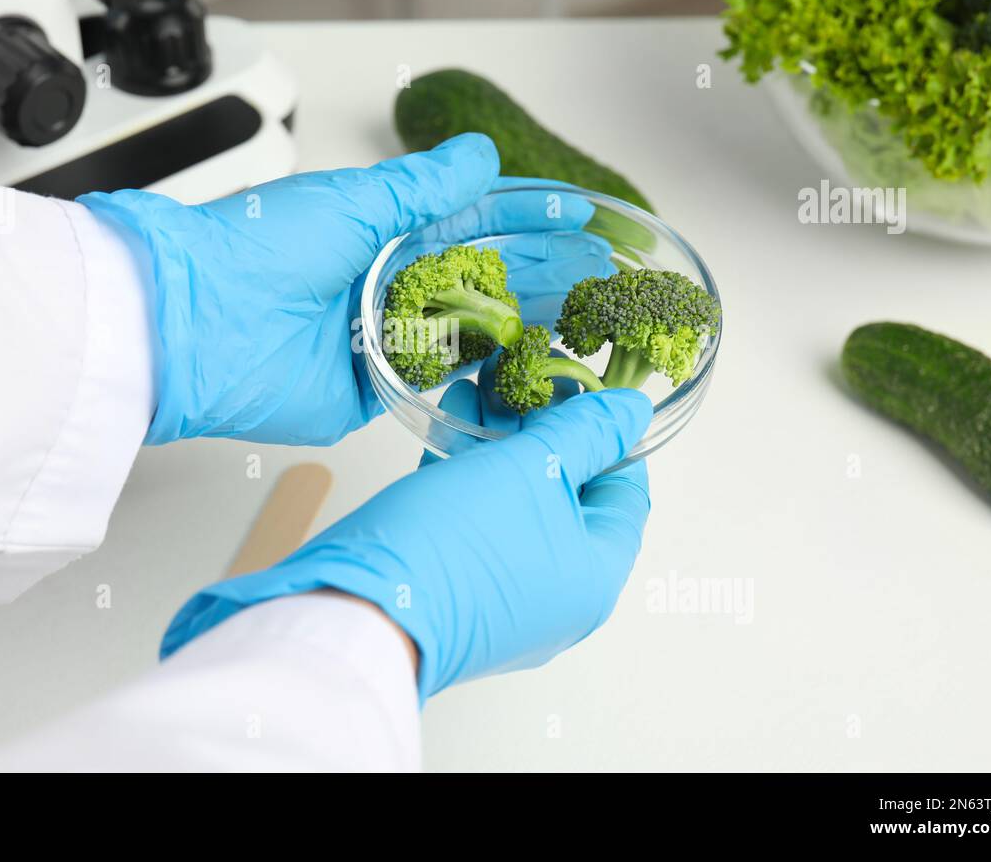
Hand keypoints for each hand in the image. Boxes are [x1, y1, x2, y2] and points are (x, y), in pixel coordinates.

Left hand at [77, 134, 611, 444]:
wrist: (201, 324)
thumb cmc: (262, 248)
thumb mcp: (355, 201)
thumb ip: (424, 187)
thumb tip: (481, 155)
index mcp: (377, 230)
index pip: (469, 220)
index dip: (524, 218)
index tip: (575, 218)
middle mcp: (382, 283)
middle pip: (477, 278)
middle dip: (537, 273)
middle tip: (597, 274)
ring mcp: (380, 338)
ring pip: (466, 332)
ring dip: (519, 324)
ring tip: (580, 319)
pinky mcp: (371, 391)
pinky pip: (435, 384)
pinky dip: (477, 377)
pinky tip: (526, 369)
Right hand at [159, 386, 652, 697]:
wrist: (357, 612)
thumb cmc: (453, 546)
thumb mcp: (529, 469)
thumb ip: (584, 433)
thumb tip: (634, 410)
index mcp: (595, 576)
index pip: (626, 491)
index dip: (608, 432)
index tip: (581, 388)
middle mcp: (559, 595)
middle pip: (568, 495)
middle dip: (542, 429)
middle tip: (522, 378)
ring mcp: (506, 596)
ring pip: (517, 503)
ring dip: (501, 444)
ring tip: (479, 388)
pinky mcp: (458, 588)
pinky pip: (478, 522)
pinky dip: (470, 475)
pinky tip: (452, 423)